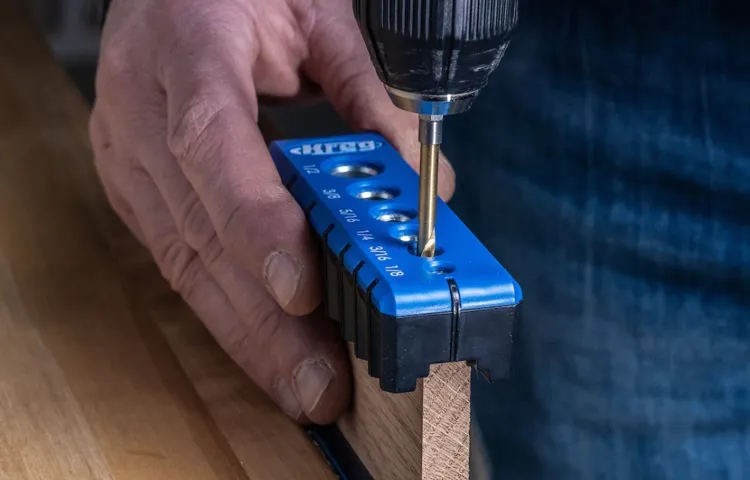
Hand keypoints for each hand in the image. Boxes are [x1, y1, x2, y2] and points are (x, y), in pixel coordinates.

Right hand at [89, 0, 455, 423]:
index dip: (254, 221)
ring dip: (247, 331)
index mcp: (187, 51)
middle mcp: (141, 113)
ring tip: (301, 384)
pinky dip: (227, 309)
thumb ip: (370, 94)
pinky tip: (266, 347)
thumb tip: (428, 182)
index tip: (301, 289)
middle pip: (199, 230)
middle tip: (319, 381)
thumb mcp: (317, 16)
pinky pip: (181, 259)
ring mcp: (130, 157)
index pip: (211, 144)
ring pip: (185, 261)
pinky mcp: (138, 188)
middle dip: (264, 319)